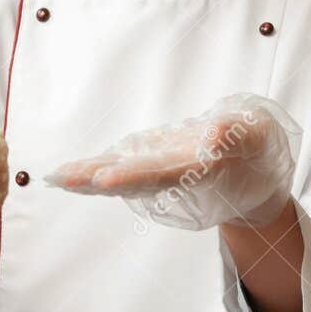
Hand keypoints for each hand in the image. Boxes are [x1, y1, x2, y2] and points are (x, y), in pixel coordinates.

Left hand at [43, 94, 301, 230]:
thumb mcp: (256, 134)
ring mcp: (160, 173)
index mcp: (198, 169)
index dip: (133, 177)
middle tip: (61, 179)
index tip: (105, 179)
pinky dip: (92, 172)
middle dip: (96, 179)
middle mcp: (173, 176)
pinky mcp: (152, 166)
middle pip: (130, 180)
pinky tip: (66, 174)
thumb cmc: (256, 149)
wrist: (253, 174)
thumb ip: (238, 132)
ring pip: (120, 177)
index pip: (162, 174)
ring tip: (54, 177)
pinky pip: (118, 170)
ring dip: (86, 178)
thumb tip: (216, 131)